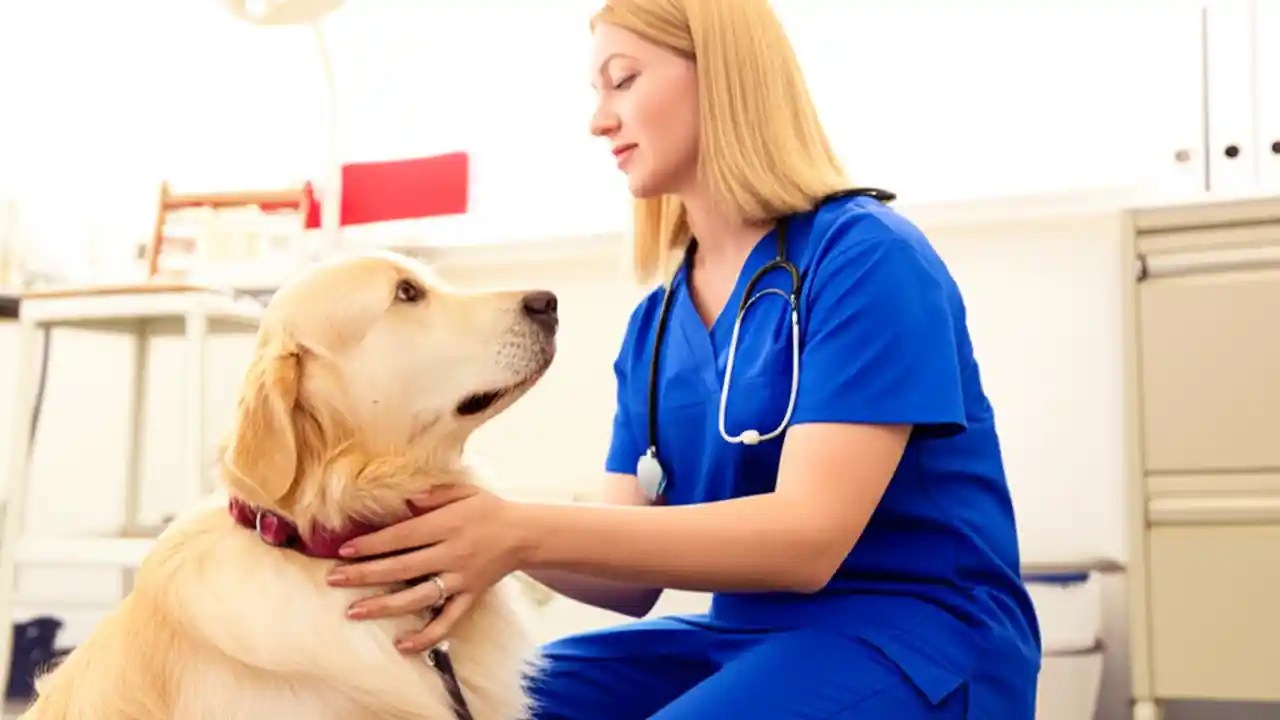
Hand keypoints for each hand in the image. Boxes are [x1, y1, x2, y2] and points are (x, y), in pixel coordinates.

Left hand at [326, 483, 528, 652]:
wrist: (525, 534)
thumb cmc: (488, 509)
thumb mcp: (465, 490)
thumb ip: (434, 493)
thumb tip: (406, 499)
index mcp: (448, 525)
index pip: (403, 536)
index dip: (372, 544)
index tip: (344, 550)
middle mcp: (453, 554)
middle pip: (402, 566)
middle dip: (365, 573)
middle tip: (333, 579)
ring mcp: (461, 579)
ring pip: (418, 597)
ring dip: (384, 606)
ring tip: (354, 611)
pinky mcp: (470, 597)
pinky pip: (448, 622)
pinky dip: (427, 636)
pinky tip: (403, 645)